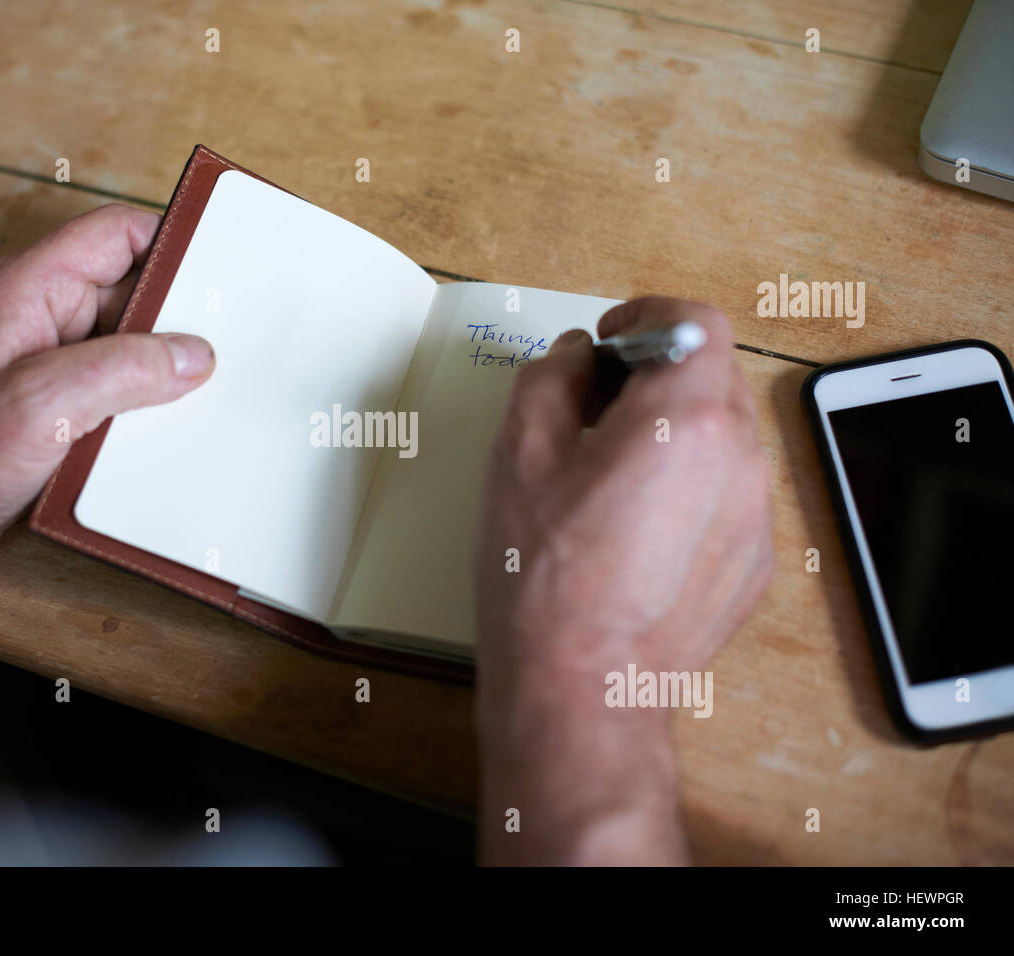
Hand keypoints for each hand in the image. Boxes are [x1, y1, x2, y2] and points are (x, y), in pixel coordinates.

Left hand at [0, 204, 215, 577]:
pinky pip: (120, 388)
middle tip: (226, 346)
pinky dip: (147, 405)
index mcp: (31, 287)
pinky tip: (169, 428)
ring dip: (166, 370)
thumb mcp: (42, 404)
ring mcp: (52, 359)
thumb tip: (193, 354)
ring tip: (203, 393)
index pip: (119, 234)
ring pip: (133, 344)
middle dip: (180, 319)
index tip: (223, 270)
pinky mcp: (60, 403)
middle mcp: (44, 314)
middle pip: (135, 291)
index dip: (173, 244)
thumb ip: (123, 369)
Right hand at [474, 296, 773, 864]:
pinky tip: (635, 529)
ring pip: (724, 437)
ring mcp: (755, 515)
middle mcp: (740, 459)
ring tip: (610, 477)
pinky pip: (728, 494)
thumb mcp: (517, 452)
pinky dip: (690, 488)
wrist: (581, 687)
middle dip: (656, 376)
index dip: (648, 319)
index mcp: (685, 419)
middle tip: (596, 407)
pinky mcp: (752, 562)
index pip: (695, 322)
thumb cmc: (545, 580)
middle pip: (713, 377)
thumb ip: (552, 374)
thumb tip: (577, 359)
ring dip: (674, 433)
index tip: (614, 340)